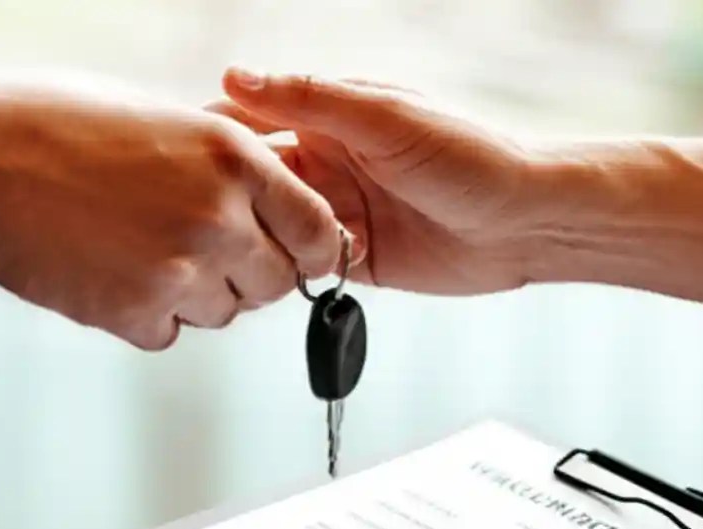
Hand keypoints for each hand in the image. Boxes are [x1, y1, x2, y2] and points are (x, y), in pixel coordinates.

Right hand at [0, 84, 352, 350]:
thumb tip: (269, 193)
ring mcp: (177, 272)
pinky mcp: (133, 313)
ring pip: (224, 312)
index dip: (312, 247)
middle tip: (206, 252)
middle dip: (251, 273)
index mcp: (233, 159)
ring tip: (143, 251)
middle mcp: (217, 219)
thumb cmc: (56, 126)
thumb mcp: (166, 119)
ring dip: (198, 294)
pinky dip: (149, 314)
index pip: (318, 229)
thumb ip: (227, 163)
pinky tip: (113, 272)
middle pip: (278, 282)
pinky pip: (170, 332)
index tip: (302, 255)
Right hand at [211, 69, 545, 294]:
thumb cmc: (471, 155)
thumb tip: (236, 76)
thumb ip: (311, 99)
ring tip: (228, 254)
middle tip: (191, 218)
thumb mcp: (385, 117)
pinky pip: (305, 267)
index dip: (212, 137)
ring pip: (275, 228)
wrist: (527, 223)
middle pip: (255, 181)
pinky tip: (271, 279)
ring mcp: (340, 213)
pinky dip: (288, 273)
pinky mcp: (355, 259)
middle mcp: (328, 163)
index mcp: (330, 117)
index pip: (252, 120)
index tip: (175, 157)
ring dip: (256, 240)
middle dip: (225, 198)